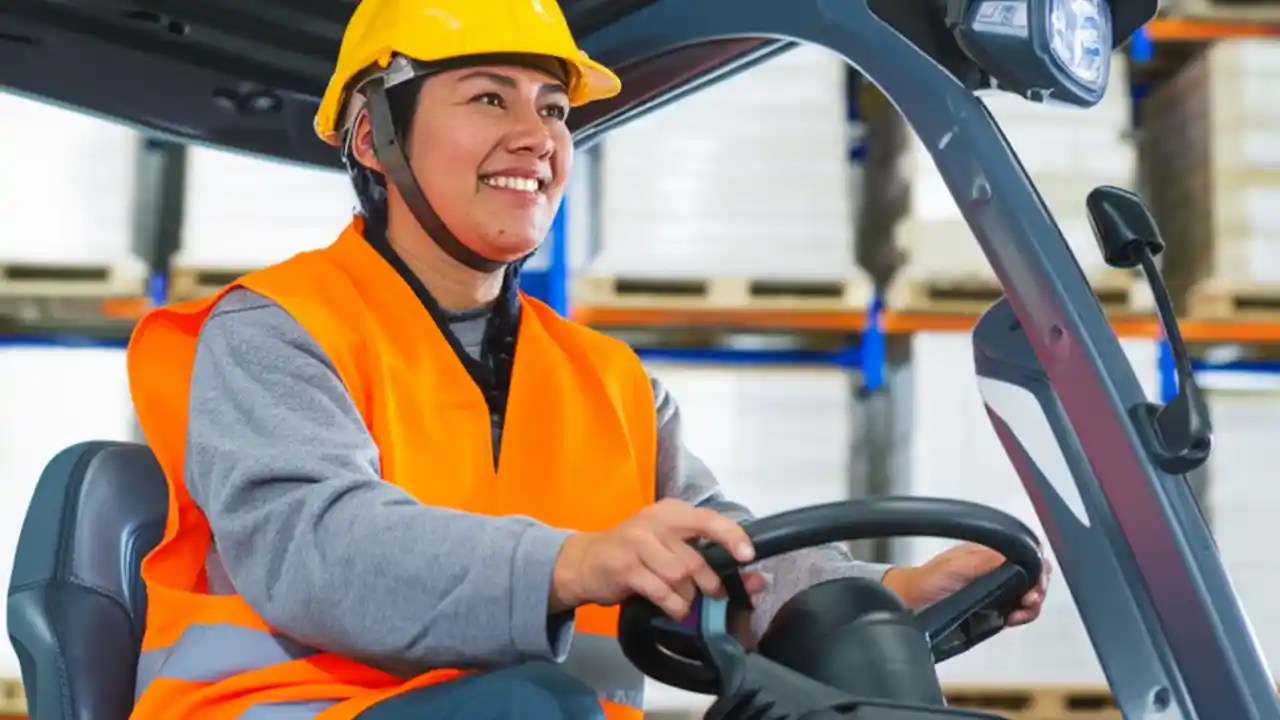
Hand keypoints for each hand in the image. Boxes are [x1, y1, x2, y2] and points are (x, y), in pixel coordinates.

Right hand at [551, 499, 767, 620]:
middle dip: (710, 583)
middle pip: (695, 558)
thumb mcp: (668, 544)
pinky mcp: (625, 567)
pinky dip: (673, 605)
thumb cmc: (635, 552)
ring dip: (688, 597)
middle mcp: (655, 522)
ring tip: (685, 603)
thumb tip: (757, 580)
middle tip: (713, 594)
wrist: (585, 560)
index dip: (732, 537)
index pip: (709, 519)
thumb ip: (707, 558)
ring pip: (679, 577)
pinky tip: (674, 609)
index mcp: (671, 512)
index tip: (748, 556)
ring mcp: (637, 543)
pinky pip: (661, 591)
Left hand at [885, 542, 1051, 626]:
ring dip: (1031, 604)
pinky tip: (1013, 618)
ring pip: (1028, 596)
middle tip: (1029, 599)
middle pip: (1032, 577)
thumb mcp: (959, 565)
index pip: (1026, 555)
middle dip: (1038, 588)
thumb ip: (989, 561)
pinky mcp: (992, 611)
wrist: (910, 604)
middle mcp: (995, 570)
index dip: (1037, 567)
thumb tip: (1020, 557)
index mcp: (989, 554)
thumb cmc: (927, 580)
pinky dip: (1021, 616)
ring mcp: (995, 591)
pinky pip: (1017, 612)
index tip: (1035, 582)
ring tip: (1020, 611)